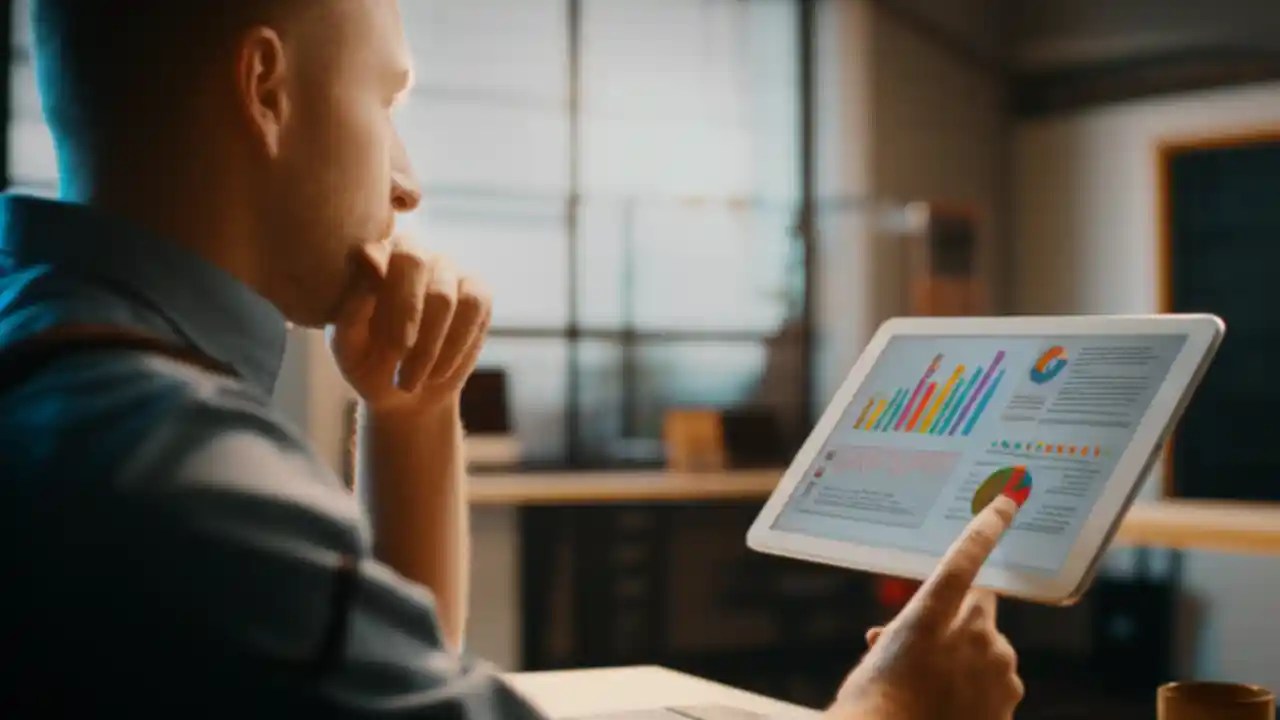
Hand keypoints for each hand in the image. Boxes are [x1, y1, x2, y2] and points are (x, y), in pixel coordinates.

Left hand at [328, 237, 491, 417]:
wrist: (405, 394)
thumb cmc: (367, 364)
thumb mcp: (348, 346)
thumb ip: (352, 308)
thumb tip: (372, 265)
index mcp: (372, 258)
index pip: (374, 248)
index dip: (374, 272)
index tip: (369, 314)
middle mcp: (412, 253)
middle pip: (413, 260)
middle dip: (403, 315)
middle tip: (394, 358)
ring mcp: (448, 270)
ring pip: (443, 295)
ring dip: (426, 346)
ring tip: (409, 381)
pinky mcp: (477, 293)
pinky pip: (474, 308)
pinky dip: (454, 346)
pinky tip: (438, 372)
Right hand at [832, 496, 1023, 719]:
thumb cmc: (875, 702)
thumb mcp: (877, 661)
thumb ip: (894, 638)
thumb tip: (887, 638)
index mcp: (936, 614)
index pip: (964, 560)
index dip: (985, 528)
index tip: (1005, 501)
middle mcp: (975, 635)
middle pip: (980, 616)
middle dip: (961, 629)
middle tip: (929, 655)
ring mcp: (999, 671)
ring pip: (990, 654)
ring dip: (971, 664)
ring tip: (935, 692)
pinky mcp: (1010, 701)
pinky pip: (997, 688)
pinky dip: (979, 696)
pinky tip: (950, 712)